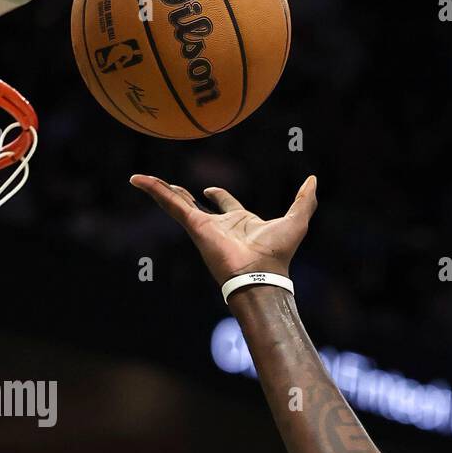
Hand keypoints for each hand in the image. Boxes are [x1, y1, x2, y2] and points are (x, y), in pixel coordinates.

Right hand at [129, 173, 317, 284]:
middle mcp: (219, 225)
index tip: (209, 190)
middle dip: (181, 195)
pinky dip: (154, 191)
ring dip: (159, 190)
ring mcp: (204, 226)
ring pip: (176, 203)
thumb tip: (313, 180)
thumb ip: (305, 200)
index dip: (218, 195)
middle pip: (195, 205)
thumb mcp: (298, 220)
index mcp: (240, 222)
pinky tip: (138, 179)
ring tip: (139, 178)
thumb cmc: (279, 255)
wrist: (262, 274)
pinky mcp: (194, 226)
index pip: (225, 205)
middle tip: (168, 186)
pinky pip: (170, 204)